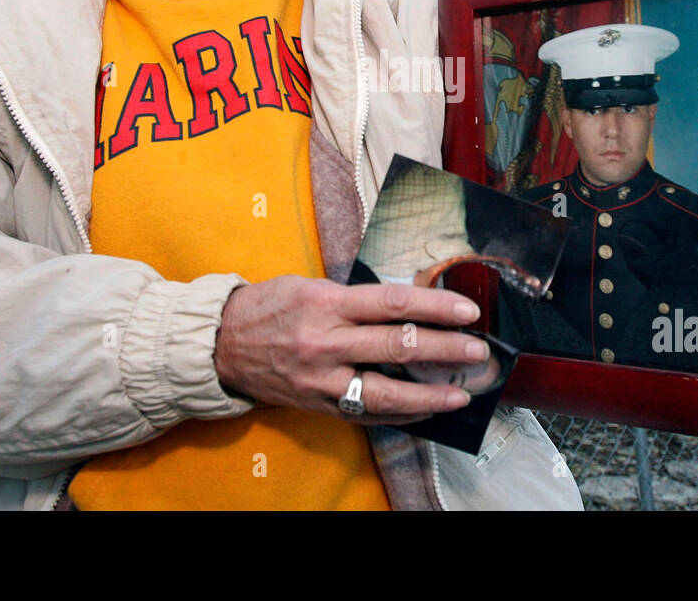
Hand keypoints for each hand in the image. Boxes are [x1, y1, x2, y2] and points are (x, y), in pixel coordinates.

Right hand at [212, 275, 489, 424]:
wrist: (219, 345)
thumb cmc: (268, 306)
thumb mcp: (309, 286)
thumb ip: (354, 297)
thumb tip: (407, 304)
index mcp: (326, 302)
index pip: (392, 303)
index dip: (434, 307)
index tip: (467, 311)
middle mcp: (325, 341)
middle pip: (397, 345)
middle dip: (444, 349)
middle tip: (478, 351)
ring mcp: (322, 378)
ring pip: (385, 390)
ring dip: (429, 393)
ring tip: (461, 393)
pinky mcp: (318, 403)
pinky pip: (366, 412)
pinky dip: (400, 412)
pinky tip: (426, 410)